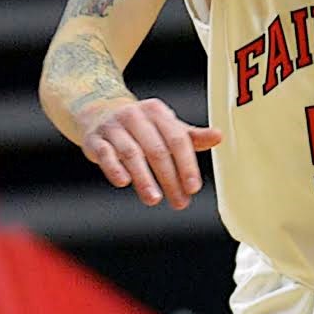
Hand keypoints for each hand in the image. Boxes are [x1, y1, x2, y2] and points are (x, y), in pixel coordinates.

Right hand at [80, 98, 223, 208]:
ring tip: (154, 199)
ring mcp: (114, 126)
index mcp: (158, 112)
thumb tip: (219, 137)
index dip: (187, 165)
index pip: (177, 139)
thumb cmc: (142, 125)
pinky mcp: (95, 139)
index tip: (194, 188)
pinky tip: (123, 183)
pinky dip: (113, 167)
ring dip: (144, 178)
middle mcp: (136, 116)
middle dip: (169, 178)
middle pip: (156, 149)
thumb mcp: (167, 127)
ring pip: (131, 153)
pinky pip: (105, 153)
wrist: (99, 111)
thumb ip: (192, 136)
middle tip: (179, 202)